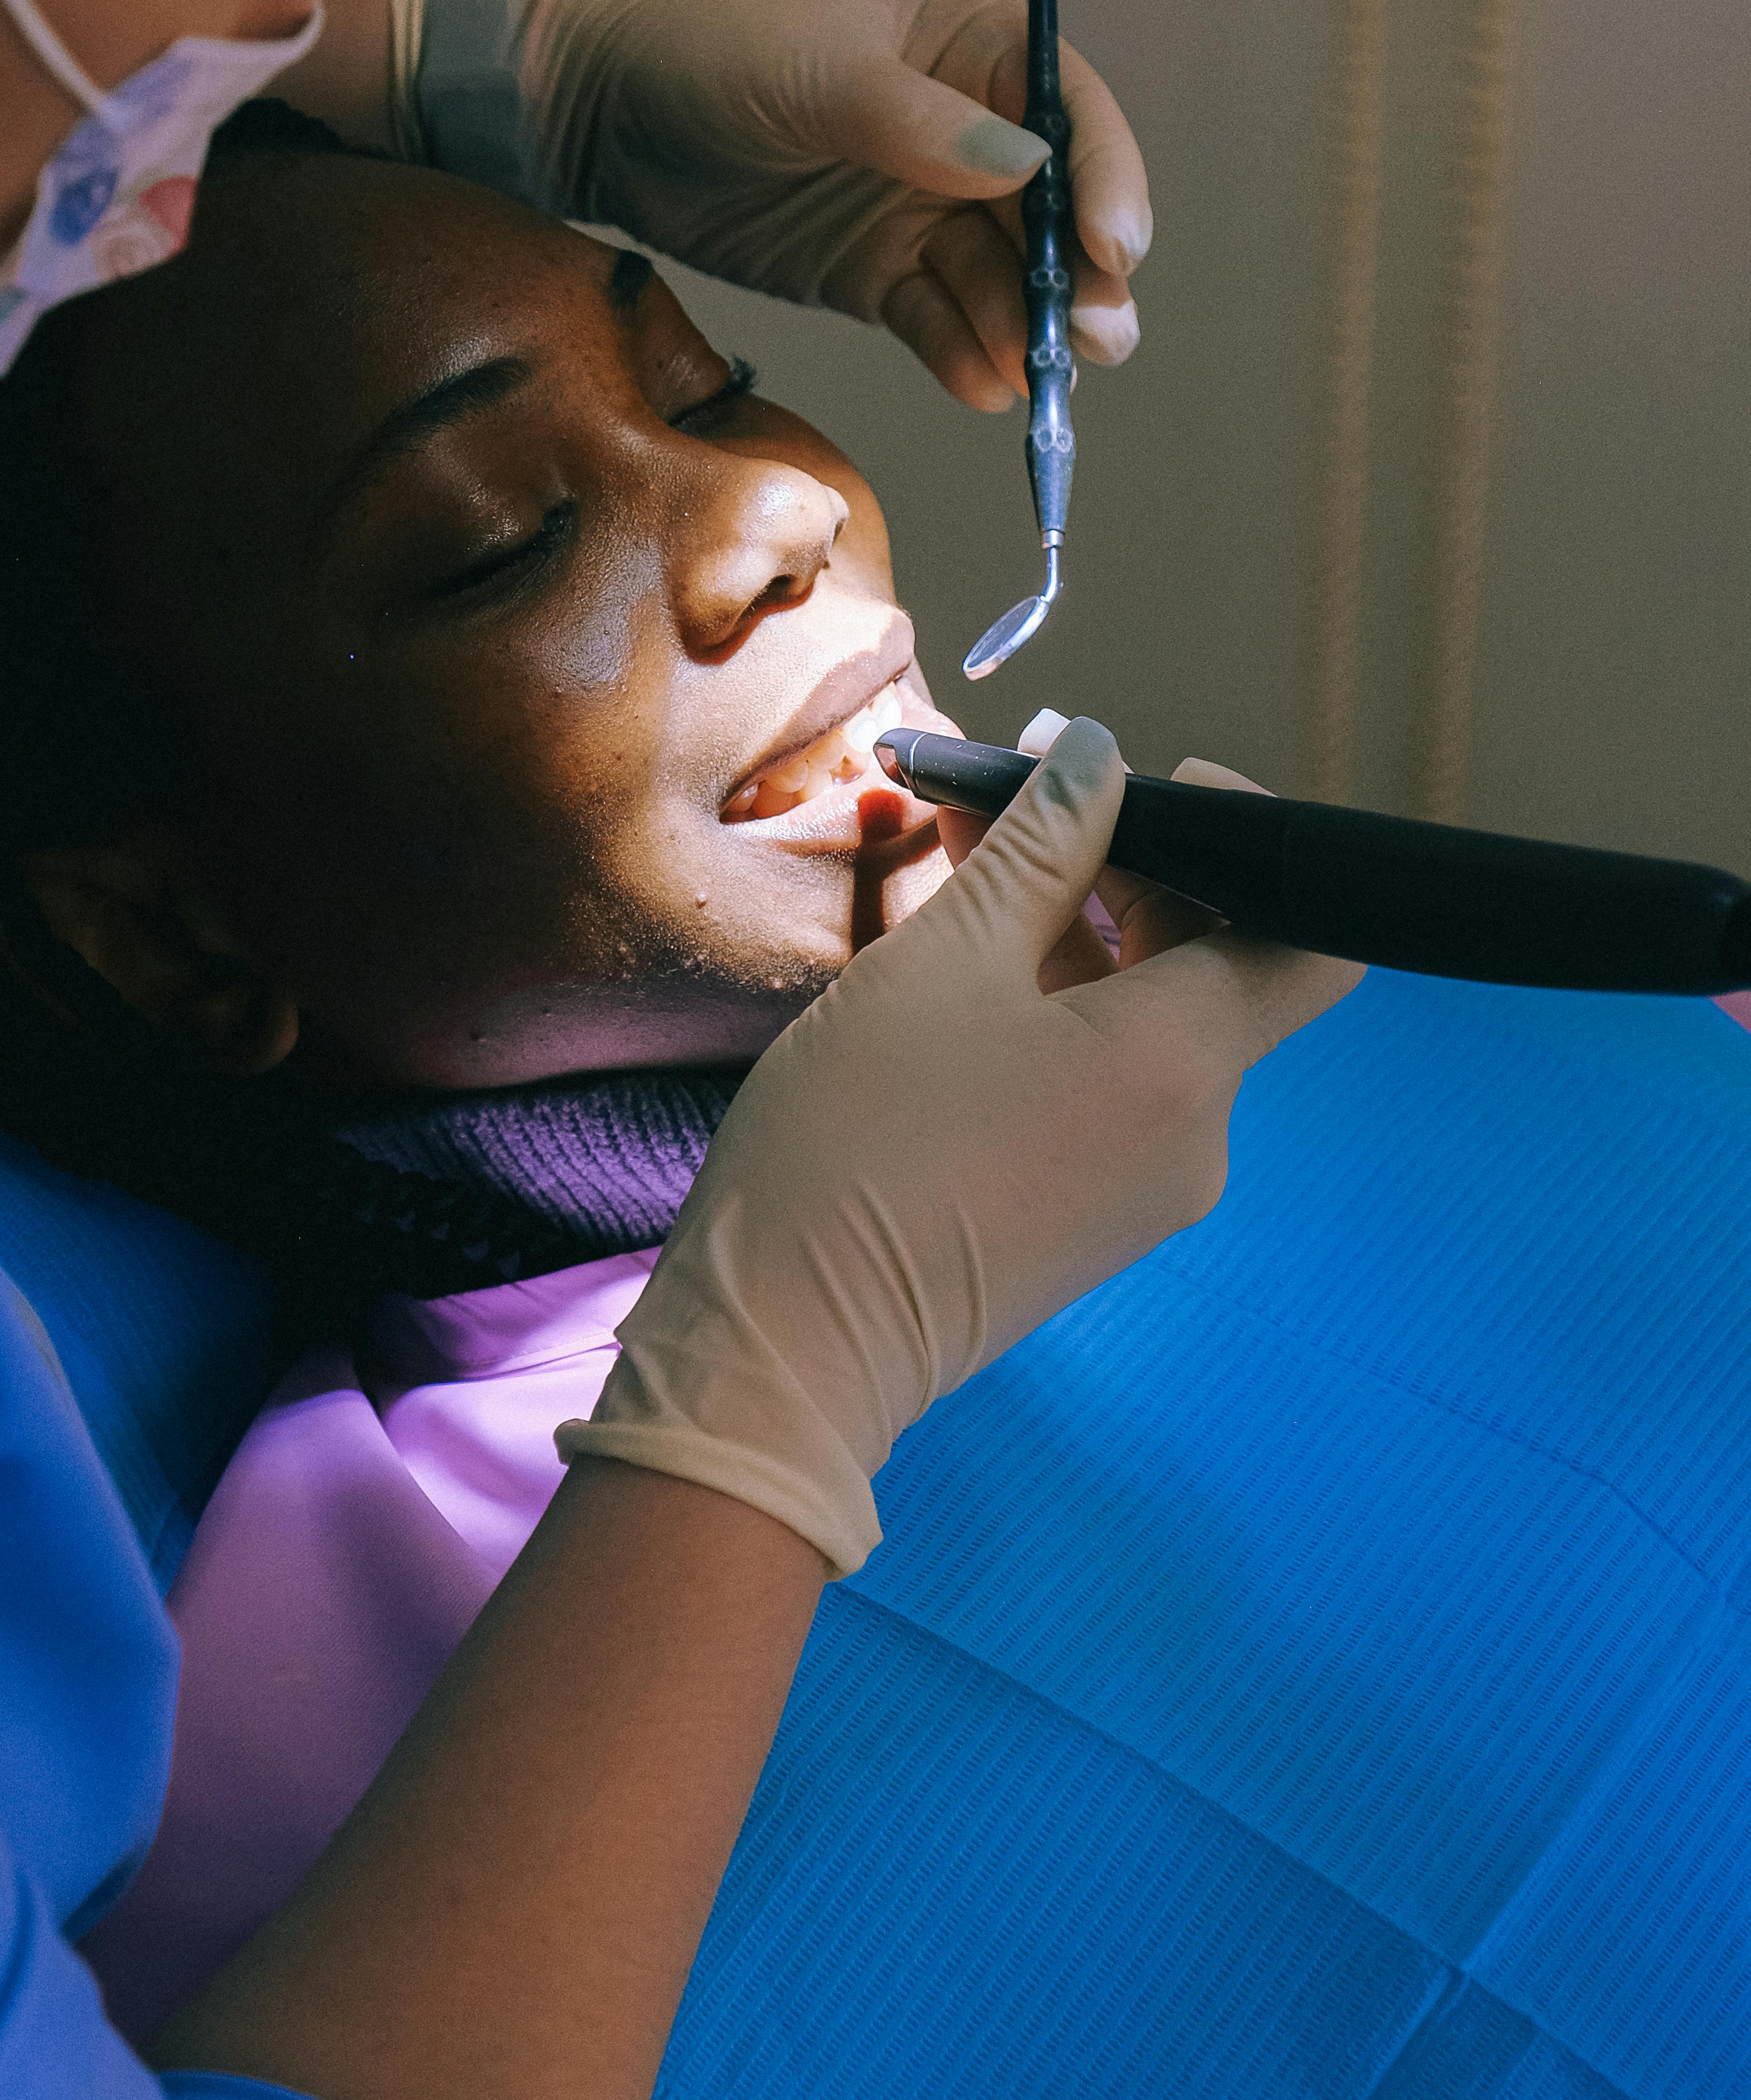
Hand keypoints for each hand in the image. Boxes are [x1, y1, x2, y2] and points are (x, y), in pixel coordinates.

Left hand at [512, 0, 1153, 409]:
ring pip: (1002, 279)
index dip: (1101, 180)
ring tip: (1043, 379)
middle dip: (1079, 277)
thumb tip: (1026, 162)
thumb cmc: (704, 44)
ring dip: (1030, 328)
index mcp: (969, 46)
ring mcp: (920, 208)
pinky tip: (983, 386)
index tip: (1113, 247)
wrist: (590, 102)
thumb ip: (917, 123)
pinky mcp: (872, 274)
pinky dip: (964, 353)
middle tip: (1096, 339)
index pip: (1068, 113)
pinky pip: (939, 320)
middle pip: (1050, 212)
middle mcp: (964, 131)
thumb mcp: (812, 71)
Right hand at [560, 719, 1360, 1572]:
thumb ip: (1039, 848)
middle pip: (1219, 967)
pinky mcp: (1091, 1219)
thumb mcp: (943, 960)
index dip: (1257, 844)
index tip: (1154, 793)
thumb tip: (1095, 754)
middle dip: (1130, 870)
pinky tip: (963, 974)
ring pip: (1150, 1023)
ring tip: (964, 872)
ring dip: (1078, 935)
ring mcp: (1147, 1187)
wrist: (786, 1345)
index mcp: (1183, 1060)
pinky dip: (1058, 1013)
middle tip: (1014, 803)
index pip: (1312, 934)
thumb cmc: (858, 1142)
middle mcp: (1197, 1131)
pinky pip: (1108, 1085)